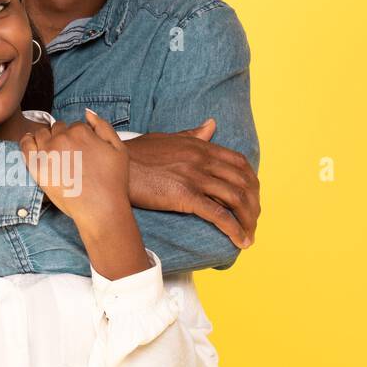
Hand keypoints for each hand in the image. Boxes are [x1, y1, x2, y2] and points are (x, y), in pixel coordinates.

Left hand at [19, 108, 130, 234]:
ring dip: (45, 139)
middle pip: (56, 129)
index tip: (79, 149)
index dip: (77, 137)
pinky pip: (25, 146)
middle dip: (61, 137)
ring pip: (40, 134)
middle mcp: (62, 138)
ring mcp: (47, 152)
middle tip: (67, 154)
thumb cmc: (112, 181)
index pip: (73, 126)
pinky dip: (26, 141)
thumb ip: (103, 126)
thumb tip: (87, 113)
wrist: (101, 208)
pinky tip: (31, 144)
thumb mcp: (118, 148)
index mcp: (80, 131)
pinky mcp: (37, 168)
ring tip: (51, 151)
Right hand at [125, 119, 259, 248]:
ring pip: (235, 199)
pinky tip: (239, 241)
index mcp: (200, 146)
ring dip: (248, 221)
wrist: (112, 165)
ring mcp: (194, 177)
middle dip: (253, 206)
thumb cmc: (136, 154)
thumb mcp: (168, 138)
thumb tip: (212, 125)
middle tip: (253, 222)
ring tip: (249, 237)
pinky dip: (234, 229)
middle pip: (243, 183)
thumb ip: (193, 134)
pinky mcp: (184, 195)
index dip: (252, 183)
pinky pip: (218, 214)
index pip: (240, 164)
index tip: (252, 199)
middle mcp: (202, 160)